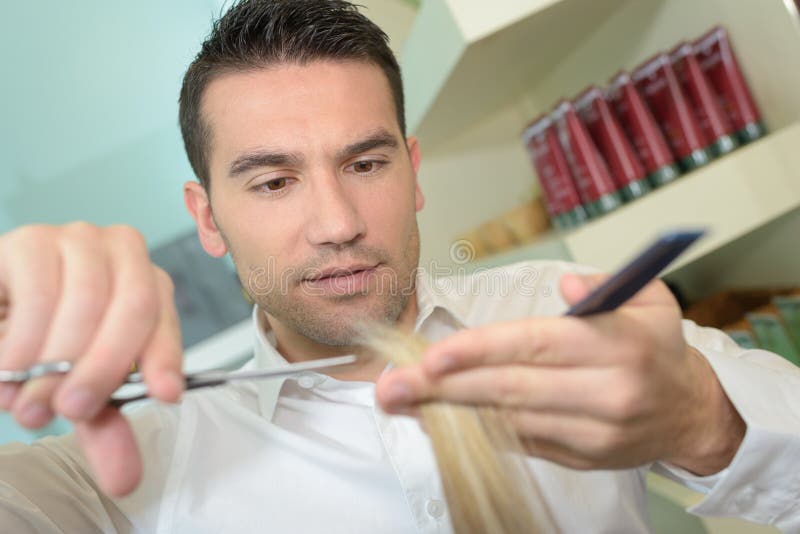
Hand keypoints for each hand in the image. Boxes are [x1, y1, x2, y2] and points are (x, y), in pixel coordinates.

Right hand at [0, 223, 183, 495]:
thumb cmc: (49, 344)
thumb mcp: (81, 388)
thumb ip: (105, 427)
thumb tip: (126, 481)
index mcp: (148, 284)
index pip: (164, 321)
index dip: (166, 358)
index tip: (164, 396)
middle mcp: (123, 252)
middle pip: (132, 307)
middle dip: (103, 367)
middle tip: (71, 410)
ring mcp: (78, 239)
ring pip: (84, 302)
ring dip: (54, 361)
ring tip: (26, 401)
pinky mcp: (30, 241)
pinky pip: (36, 293)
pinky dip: (21, 343)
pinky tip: (9, 369)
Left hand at [376, 273, 744, 474]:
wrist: (689, 412)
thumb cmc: (655, 348)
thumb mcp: (650, 299)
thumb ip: (604, 286)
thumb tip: (565, 285)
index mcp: (617, 345)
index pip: (537, 345)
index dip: (482, 350)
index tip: (433, 355)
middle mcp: (605, 393)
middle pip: (512, 388)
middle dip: (445, 387)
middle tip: (393, 385)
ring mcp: (593, 433)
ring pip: (510, 421)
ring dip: (449, 412)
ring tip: (402, 402)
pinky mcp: (581, 457)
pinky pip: (521, 444)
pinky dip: (476, 432)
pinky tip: (437, 420)